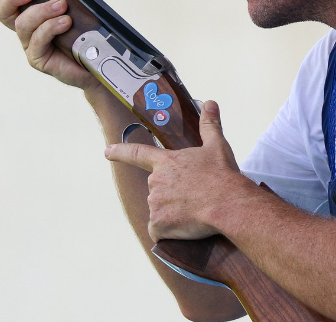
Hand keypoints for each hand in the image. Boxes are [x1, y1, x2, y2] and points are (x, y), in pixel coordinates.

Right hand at [0, 0, 99, 90]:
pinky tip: (65, 22)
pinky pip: (37, 40)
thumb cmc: (89, 21)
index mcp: (29, 7)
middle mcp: (25, 25)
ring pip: (21, 23)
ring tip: (62, 6)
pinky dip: (50, 28)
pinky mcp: (38, 59)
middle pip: (1, 10)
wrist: (104, 54)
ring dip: (41, 11)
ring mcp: (29, 43)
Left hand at [104, 100, 253, 241]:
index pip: (137, 153)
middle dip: (171, 195)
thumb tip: (210, 103)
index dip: (120, 151)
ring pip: (159, 210)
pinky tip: (184, 229)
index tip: (107, 151)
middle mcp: (155, 182)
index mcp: (166, 162)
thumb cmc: (222, 176)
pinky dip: (168, 232)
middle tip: (193, 197)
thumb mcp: (217, 146)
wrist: (228, 204)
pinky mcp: (159, 224)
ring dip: (172, 213)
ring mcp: (155, 203)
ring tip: (194, 212)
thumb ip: (209, 125)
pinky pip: (158, 231)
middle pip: (157, 189)